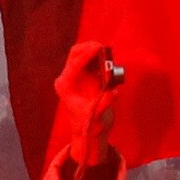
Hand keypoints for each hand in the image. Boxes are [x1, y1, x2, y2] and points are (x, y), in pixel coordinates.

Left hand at [51, 39, 121, 172]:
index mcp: (65, 85)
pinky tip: (108, 61)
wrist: (87, 131)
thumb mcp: (97, 119)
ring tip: (108, 55)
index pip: (75, 63)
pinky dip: (99, 57)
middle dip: (90, 48)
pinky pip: (90, 60)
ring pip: (82, 54)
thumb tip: (113, 92)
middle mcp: (67, 78)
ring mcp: (74, 76)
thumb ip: (104, 105)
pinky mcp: (83, 76)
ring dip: (95, 51)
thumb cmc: (90, 126)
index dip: (87, 53)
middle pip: (76, 53)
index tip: (99, 47)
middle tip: (105, 47)